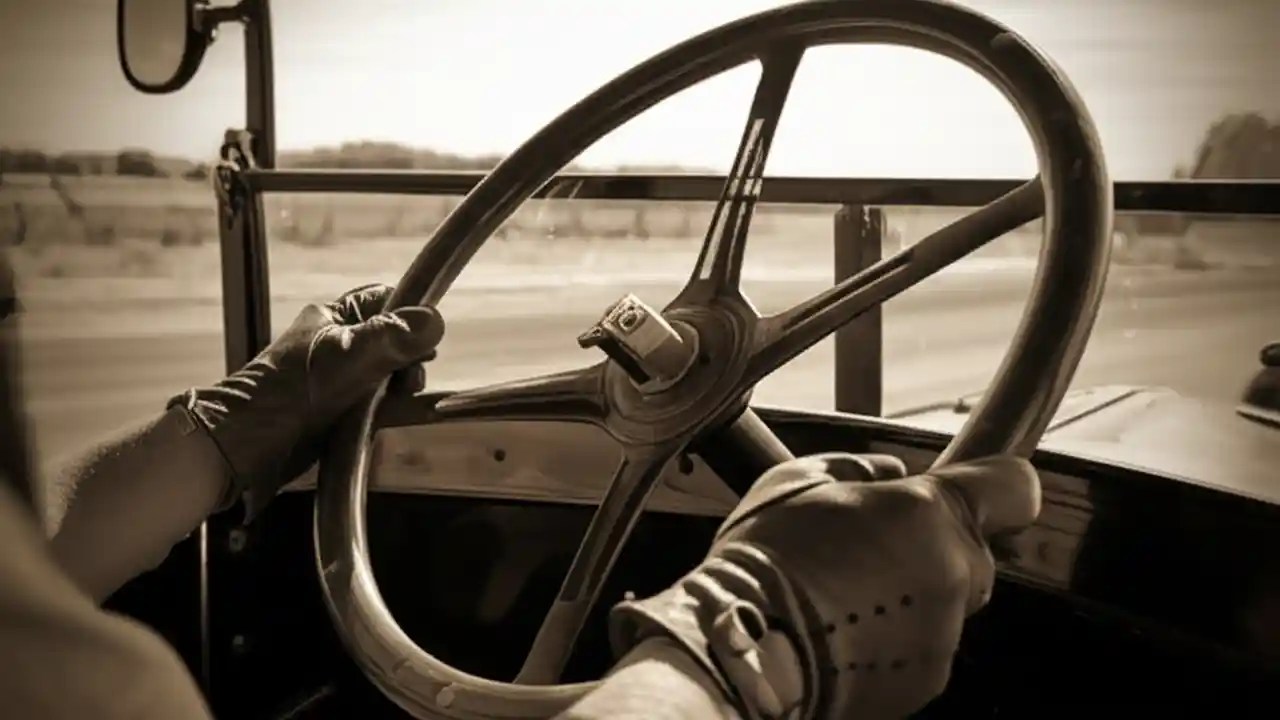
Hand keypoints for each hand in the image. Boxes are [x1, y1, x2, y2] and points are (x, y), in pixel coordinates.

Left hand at [170, 284, 443, 520]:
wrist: (247, 448)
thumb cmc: (290, 394)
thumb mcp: (351, 355)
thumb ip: (395, 336)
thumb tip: (435, 320)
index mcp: (332, 317)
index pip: (385, 299)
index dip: (410, 314)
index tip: (426, 337)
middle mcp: (334, 343)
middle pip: (393, 339)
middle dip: (409, 357)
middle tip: (410, 378)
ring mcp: (335, 378)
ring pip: (387, 373)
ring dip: (398, 388)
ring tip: (397, 400)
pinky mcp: (335, 410)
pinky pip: (374, 404)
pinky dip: (385, 410)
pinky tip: (384, 418)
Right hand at [609, 452, 1039, 719]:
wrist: (744, 652)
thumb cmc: (765, 563)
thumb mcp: (798, 481)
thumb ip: (859, 469)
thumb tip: (889, 473)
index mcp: (928, 511)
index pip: (1015, 489)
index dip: (1001, 487)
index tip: (983, 491)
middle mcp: (952, 572)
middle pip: (973, 552)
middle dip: (932, 549)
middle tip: (868, 550)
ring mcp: (943, 633)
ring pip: (945, 604)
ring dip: (908, 597)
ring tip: (841, 596)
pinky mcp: (925, 681)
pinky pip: (921, 647)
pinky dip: (892, 639)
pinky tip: (843, 630)